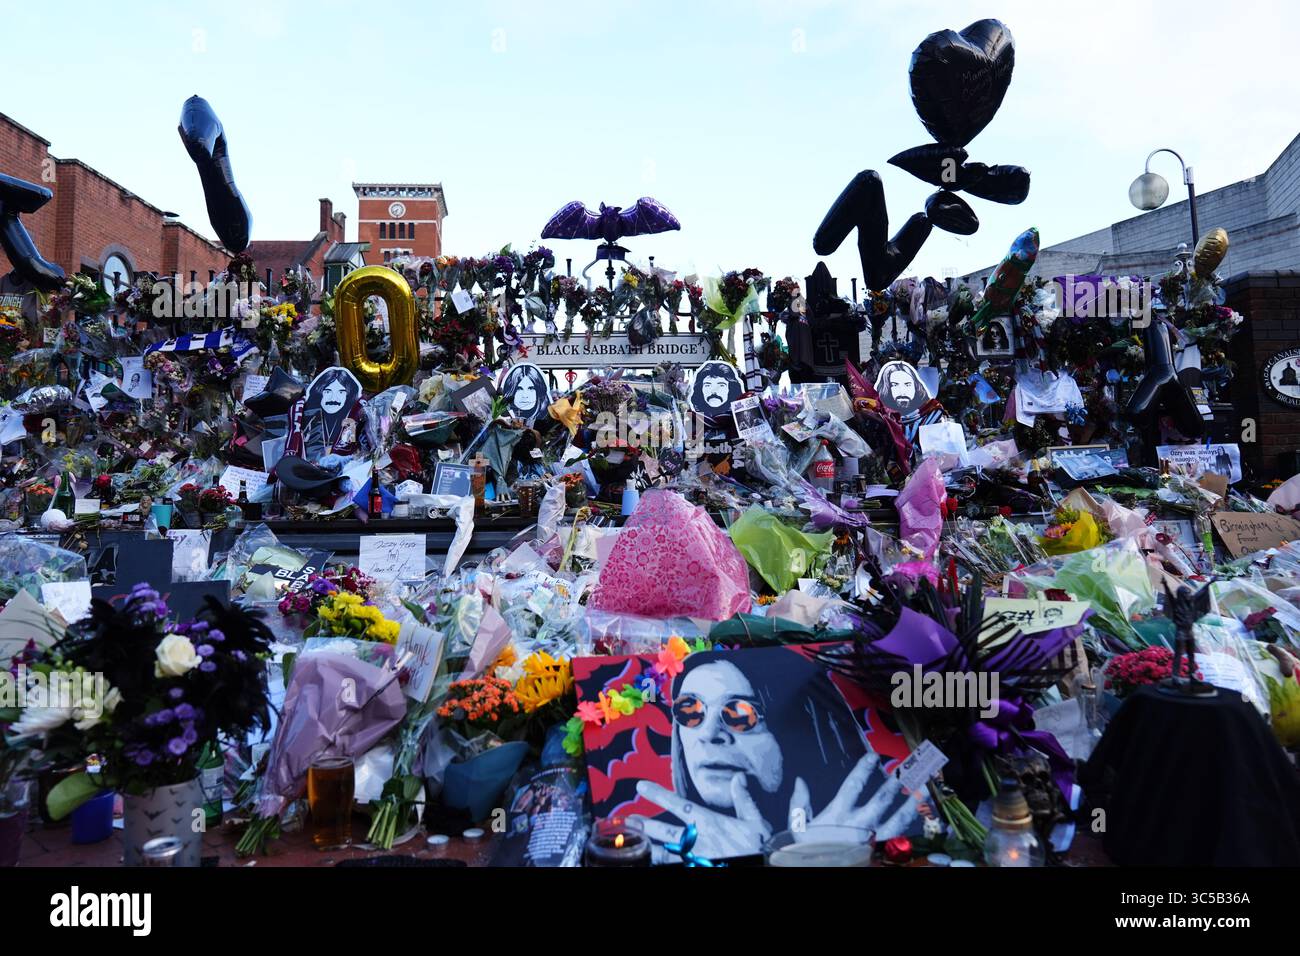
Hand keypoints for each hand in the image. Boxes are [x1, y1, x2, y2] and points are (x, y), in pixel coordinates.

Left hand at [629, 775, 771, 861]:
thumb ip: (744, 800)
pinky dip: (665, 863)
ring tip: (634, 843)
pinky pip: (675, 865)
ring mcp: (695, 857)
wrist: (763, 864)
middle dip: (646, 825)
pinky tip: (653, 861)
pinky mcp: (695, 868)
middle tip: (628, 819)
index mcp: (710, 824)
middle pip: (666, 831)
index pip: (680, 806)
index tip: (641, 787)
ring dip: (650, 847)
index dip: (659, 796)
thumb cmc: (758, 847)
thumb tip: (738, 777)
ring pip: (666, 852)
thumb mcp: (755, 822)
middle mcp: (698, 841)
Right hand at [787, 753, 918, 840]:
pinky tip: (918, 812)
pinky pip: (901, 836)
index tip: (874, 756)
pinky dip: (911, 823)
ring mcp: (874, 839)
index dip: (864, 768)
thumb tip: (800, 781)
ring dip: (911, 802)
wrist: (822, 870)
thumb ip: (799, 803)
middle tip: (904, 769)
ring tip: (921, 787)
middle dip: (894, 783)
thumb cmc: (810, 851)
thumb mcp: (798, 828)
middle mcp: (860, 824)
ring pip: (898, 819)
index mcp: (839, 814)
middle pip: (882, 800)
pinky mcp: (881, 851)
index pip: (854, 785)